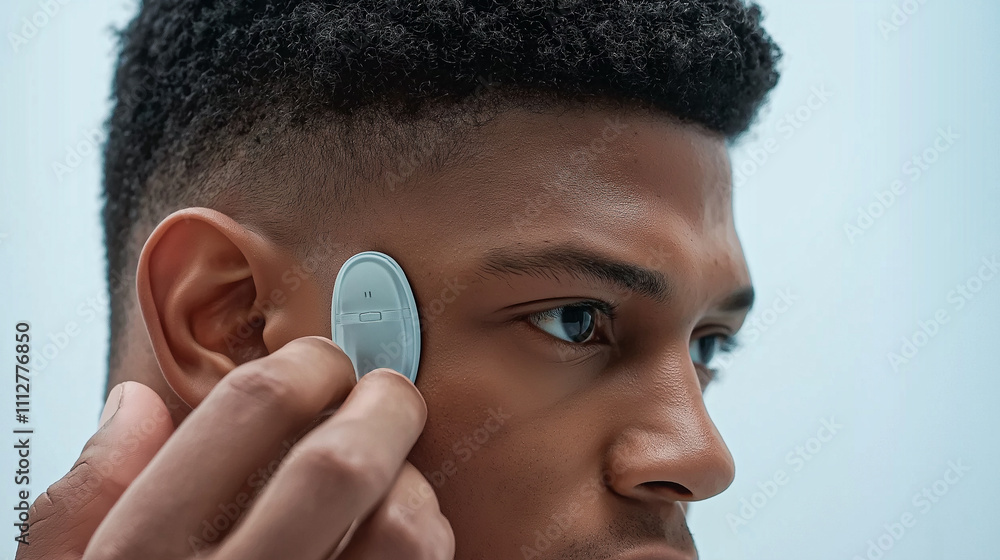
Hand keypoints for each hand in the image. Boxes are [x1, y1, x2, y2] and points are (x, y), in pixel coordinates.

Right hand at [17, 337, 454, 559]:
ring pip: (410, 535)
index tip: (318, 364)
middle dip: (382, 405)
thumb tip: (136, 405)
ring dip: (416, 488)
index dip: (302, 367)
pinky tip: (405, 543)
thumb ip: (84, 502)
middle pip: (342, 467)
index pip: (248, 416)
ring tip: (398, 480)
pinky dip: (430, 552)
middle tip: (386, 394)